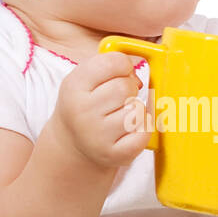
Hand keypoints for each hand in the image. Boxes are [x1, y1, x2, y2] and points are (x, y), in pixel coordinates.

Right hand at [50, 51, 150, 170]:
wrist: (73, 145)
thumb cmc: (86, 104)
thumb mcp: (85, 78)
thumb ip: (109, 64)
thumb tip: (141, 67)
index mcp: (74, 86)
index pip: (113, 62)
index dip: (123, 65)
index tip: (120, 73)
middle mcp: (82, 111)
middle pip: (126, 87)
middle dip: (130, 88)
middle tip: (120, 98)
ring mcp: (98, 135)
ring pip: (137, 110)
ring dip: (136, 110)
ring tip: (121, 115)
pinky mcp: (114, 154)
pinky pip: (144, 132)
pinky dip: (143, 129)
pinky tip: (129, 130)